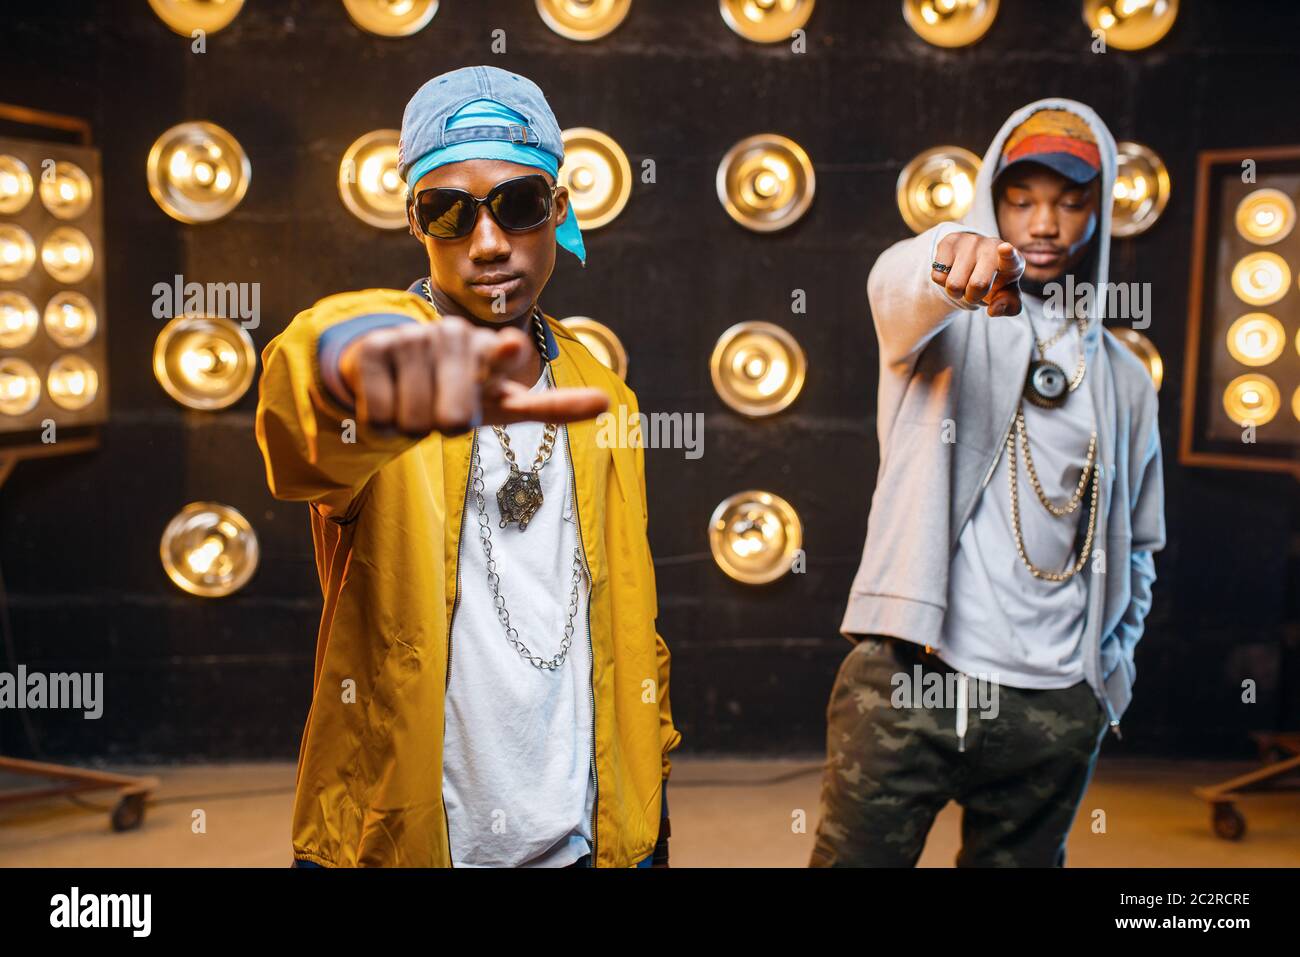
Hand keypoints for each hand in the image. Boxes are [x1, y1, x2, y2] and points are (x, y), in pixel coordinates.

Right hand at [338, 316, 609, 433]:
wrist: (393, 370)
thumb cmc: (459, 389)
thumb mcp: (503, 400)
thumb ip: (552, 404)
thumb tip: (606, 403)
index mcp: (489, 352)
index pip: (502, 354)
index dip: (503, 353)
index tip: (510, 346)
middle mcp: (453, 338)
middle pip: (452, 421)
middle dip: (443, 427)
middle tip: (440, 409)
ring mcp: (413, 338)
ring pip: (414, 422)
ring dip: (410, 425)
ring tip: (413, 400)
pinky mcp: (374, 347)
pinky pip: (380, 413)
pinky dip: (381, 419)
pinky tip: (385, 396)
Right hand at [931, 232, 1023, 316]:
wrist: (976, 259)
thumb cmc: (995, 281)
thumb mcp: (1007, 295)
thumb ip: (1009, 306)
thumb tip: (994, 309)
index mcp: (1012, 261)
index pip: (1010, 258)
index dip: (1007, 254)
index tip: (1005, 248)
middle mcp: (992, 247)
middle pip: (977, 285)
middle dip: (973, 297)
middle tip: (976, 290)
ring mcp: (970, 242)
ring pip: (953, 284)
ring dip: (956, 291)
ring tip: (964, 280)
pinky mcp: (949, 242)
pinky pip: (938, 276)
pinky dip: (943, 282)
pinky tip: (952, 271)